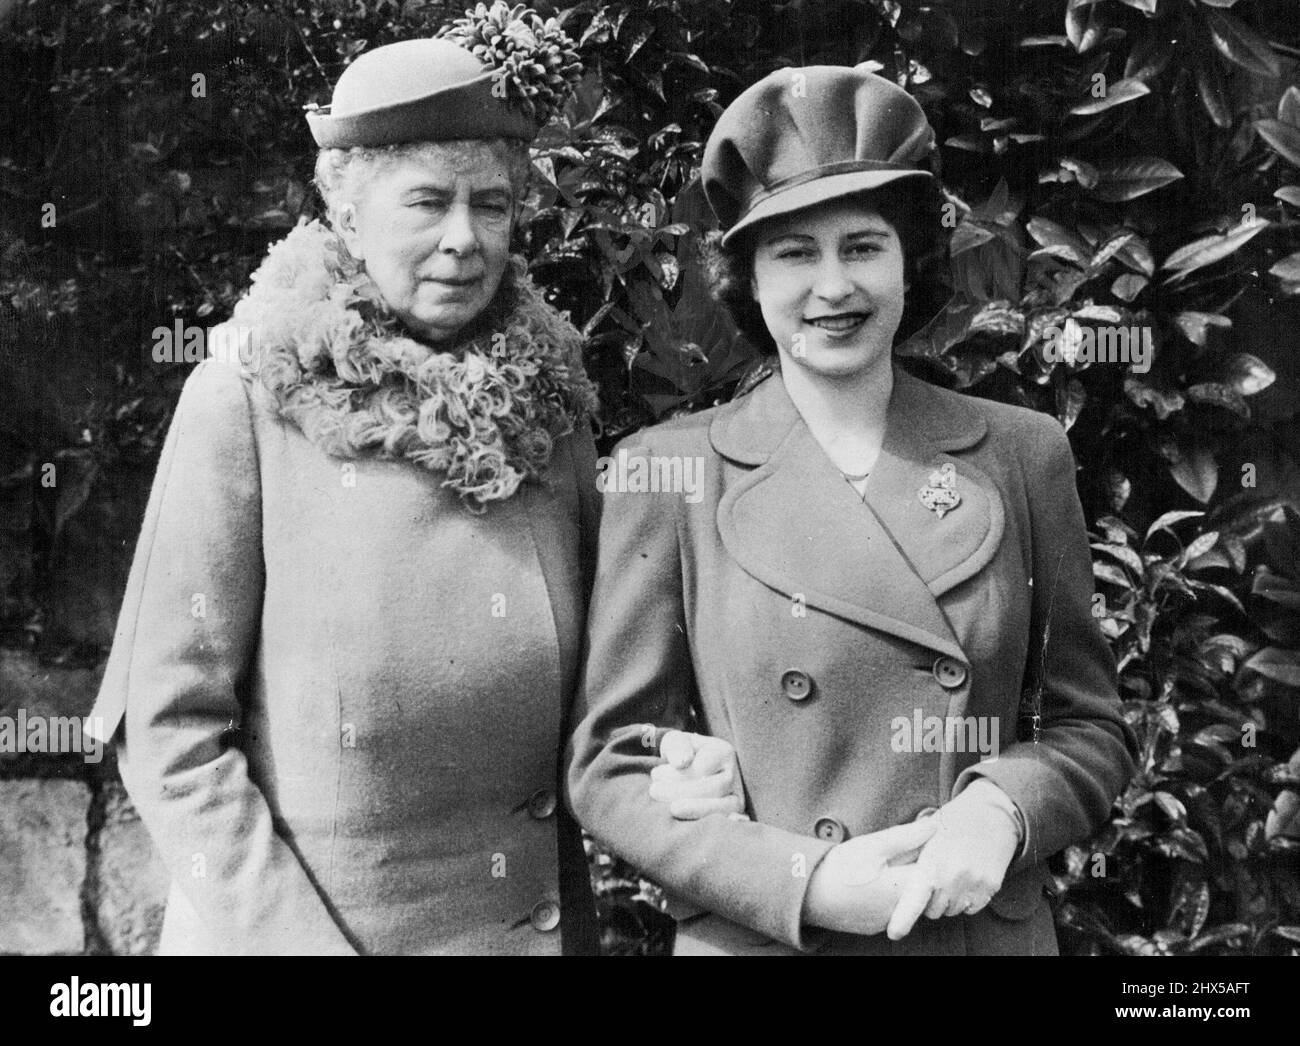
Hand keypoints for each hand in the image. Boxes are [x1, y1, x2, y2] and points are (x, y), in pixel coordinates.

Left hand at [648, 730, 745, 819]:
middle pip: (713, 788)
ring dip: (694, 810)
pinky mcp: (733, 817)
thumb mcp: (676, 741)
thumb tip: (681, 763)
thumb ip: (677, 746)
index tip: (655, 774)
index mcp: (723, 752)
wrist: (690, 770)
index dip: (677, 775)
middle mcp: (734, 775)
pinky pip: (726, 824)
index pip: (702, 768)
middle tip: (654, 791)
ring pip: (723, 808)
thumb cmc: (682, 754)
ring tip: (670, 809)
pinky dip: (709, 825)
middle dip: (681, 792)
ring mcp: (737, 797)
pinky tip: (690, 827)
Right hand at [801, 818, 938, 936]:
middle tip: (903, 853)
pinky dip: (886, 897)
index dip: (931, 857)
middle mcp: (898, 911)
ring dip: (900, 884)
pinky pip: (888, 910)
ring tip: (885, 867)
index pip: (932, 874)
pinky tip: (871, 883)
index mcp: (902, 889)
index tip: (924, 845)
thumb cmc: (839, 867)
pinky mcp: (871, 926)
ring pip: (903, 901)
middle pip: (919, 890)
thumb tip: (934, 827)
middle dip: (916, 871)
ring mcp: (884, 921)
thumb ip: (906, 837)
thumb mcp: (873, 845)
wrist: (807, 894)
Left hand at [885, 780, 1020, 939]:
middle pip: (933, 911)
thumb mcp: (926, 832)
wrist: (991, 812)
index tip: (894, 934)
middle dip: (930, 900)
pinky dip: (967, 899)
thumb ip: (909, 852)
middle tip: (934, 878)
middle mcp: (953, 876)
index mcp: (931, 862)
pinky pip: (972, 908)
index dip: (903, 918)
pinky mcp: (991, 886)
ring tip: (951, 874)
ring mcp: (974, 882)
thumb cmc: (952, 821)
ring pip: (952, 911)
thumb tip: (885, 865)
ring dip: (948, 900)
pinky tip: (967, 878)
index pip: (915, 897)